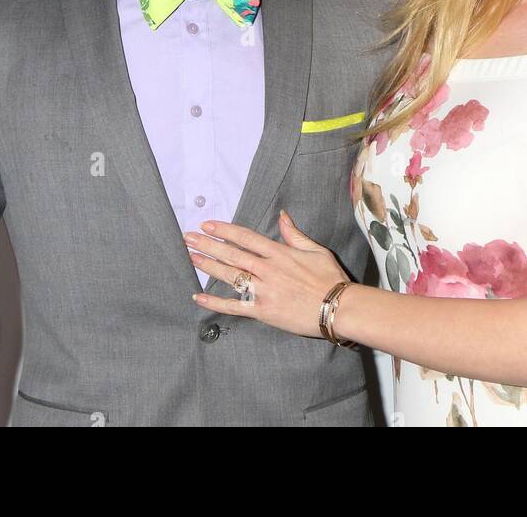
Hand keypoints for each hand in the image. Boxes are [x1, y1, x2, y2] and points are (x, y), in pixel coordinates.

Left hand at [184, 210, 348, 337]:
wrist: (338, 307)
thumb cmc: (330, 278)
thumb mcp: (316, 250)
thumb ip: (294, 235)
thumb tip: (282, 216)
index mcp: (279, 253)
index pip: (246, 238)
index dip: (225, 230)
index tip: (207, 225)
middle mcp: (267, 269)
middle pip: (232, 254)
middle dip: (208, 244)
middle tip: (187, 238)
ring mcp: (263, 290)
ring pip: (229, 276)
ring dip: (208, 266)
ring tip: (191, 257)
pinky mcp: (262, 311)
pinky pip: (234, 306)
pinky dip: (215, 303)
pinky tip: (198, 298)